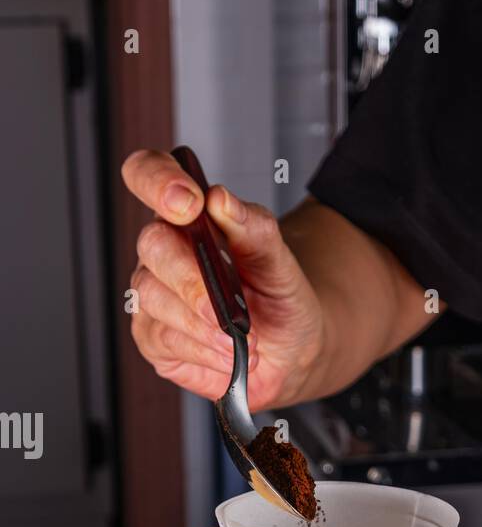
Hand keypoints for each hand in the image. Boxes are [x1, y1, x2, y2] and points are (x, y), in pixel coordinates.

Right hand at [121, 149, 325, 409]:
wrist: (289, 348)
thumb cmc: (279, 297)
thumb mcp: (280, 261)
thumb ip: (254, 227)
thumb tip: (220, 199)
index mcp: (188, 215)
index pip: (147, 173)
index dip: (157, 179)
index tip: (190, 204)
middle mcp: (162, 250)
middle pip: (152, 245)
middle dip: (193, 280)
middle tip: (229, 311)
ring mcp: (153, 294)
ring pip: (154, 297)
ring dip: (203, 324)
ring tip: (242, 340)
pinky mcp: (152, 337)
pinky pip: (163, 338)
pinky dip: (202, 349)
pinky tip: (228, 353)